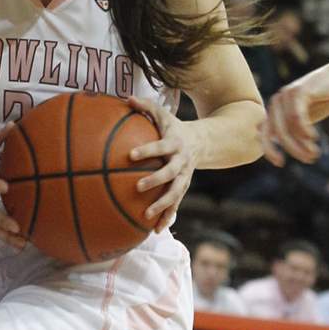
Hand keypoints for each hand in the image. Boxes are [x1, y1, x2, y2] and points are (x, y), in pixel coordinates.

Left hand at [125, 97, 198, 232]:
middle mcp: (182, 161)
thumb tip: (125, 98)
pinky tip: (155, 230)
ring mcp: (185, 176)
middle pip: (170, 173)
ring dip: (162, 205)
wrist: (203, 141)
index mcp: (175, 143)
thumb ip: (145, 107)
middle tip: (137, 186)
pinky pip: (176, 204)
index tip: (130, 155)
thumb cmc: (174, 127)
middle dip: (155, 180)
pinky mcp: (184, 187)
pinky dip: (167, 217)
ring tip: (146, 215)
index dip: (147, 150)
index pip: (160, 146)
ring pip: (175, 193)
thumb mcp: (163, 114)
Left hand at [262, 61, 328, 165]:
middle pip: (278, 133)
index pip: (265, 134)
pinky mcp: (298, 91)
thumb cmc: (321, 100)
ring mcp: (285, 95)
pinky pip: (296, 116)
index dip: (269, 150)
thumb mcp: (304, 119)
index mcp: (274, 110)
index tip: (280, 163)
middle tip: (309, 159)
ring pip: (288, 127)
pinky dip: (304, 130)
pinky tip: (313, 138)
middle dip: (293, 149)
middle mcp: (276, 102)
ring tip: (315, 153)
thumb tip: (280, 145)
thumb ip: (291, 131)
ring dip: (301, 143)